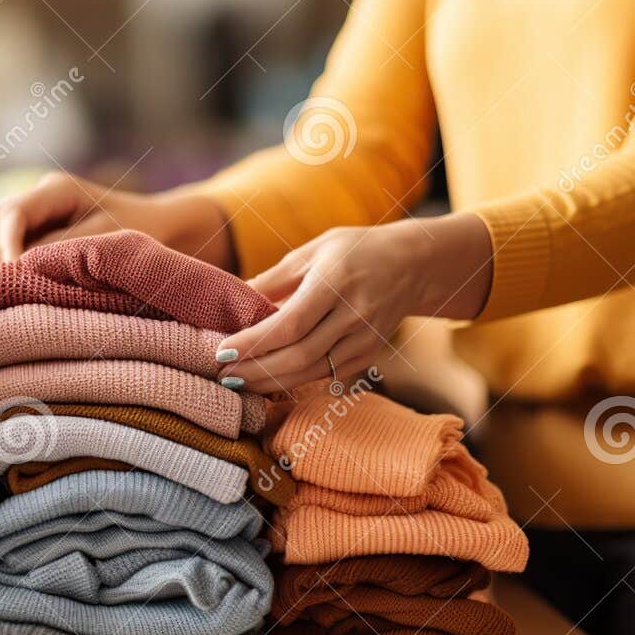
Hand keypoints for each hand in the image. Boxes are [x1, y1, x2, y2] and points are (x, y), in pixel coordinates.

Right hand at [0, 172, 235, 268]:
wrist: (160, 226)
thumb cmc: (141, 231)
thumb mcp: (107, 241)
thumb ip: (63, 249)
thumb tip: (22, 266)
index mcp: (58, 189)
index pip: (11, 214)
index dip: (6, 249)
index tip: (16, 279)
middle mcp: (40, 195)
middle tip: (14, 287)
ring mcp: (35, 212)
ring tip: (16, 288)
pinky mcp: (34, 230)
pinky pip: (2, 244)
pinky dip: (3, 264)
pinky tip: (14, 287)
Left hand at [216, 215, 492, 394]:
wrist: (412, 264)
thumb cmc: (353, 250)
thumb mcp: (311, 252)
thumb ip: (273, 279)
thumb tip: (231, 300)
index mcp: (334, 281)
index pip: (289, 323)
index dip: (254, 343)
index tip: (221, 352)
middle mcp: (354, 313)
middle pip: (300, 355)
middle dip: (256, 370)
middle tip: (223, 376)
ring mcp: (366, 338)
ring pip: (314, 372)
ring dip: (272, 382)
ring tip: (239, 382)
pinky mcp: (370, 354)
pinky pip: (330, 376)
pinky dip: (299, 383)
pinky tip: (271, 383)